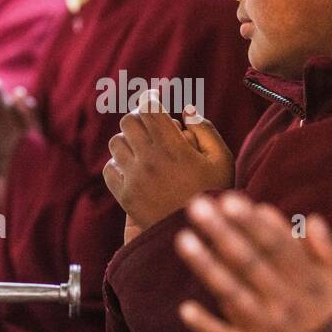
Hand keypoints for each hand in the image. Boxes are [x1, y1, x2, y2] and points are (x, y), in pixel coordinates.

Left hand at [102, 90, 233, 240]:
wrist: (199, 234)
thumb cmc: (214, 192)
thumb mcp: (221, 159)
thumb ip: (205, 129)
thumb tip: (186, 110)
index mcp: (172, 146)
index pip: (149, 107)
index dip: (150, 97)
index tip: (154, 97)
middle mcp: (148, 160)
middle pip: (128, 121)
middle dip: (139, 117)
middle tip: (149, 122)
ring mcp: (133, 178)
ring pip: (116, 143)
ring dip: (128, 139)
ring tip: (142, 146)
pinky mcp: (125, 196)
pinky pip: (109, 169)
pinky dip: (117, 164)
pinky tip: (133, 167)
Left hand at [173, 192, 331, 331]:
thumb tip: (313, 220)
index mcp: (314, 282)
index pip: (278, 245)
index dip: (253, 223)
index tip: (230, 199)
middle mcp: (288, 302)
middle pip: (249, 262)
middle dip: (222, 233)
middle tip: (196, 206)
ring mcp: (270, 330)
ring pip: (234, 294)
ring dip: (206, 267)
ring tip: (183, 240)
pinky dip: (207, 327)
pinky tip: (184, 310)